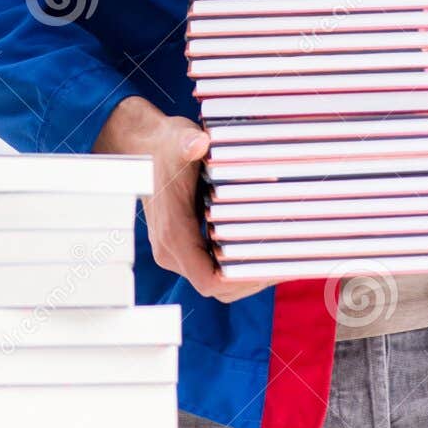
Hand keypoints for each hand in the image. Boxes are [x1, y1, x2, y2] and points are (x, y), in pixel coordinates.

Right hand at [93, 96, 275, 301]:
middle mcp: (171, 250)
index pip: (208, 280)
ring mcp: (175, 251)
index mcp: (173, 234)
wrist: (142, 148)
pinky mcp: (182, 245)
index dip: (241, 281)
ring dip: (244, 275)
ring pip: (215, 281)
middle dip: (250, 281)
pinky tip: (259, 249)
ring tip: (279, 260)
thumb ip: (188, 144)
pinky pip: (211, 267)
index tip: (271, 268)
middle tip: (285, 265)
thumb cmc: (163, 147)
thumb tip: (199, 143)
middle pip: (216, 287)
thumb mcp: (178, 140)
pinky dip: (235, 265)